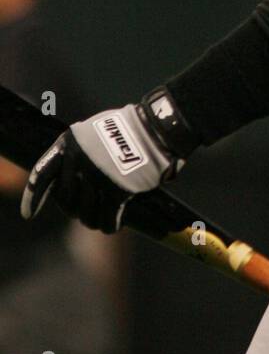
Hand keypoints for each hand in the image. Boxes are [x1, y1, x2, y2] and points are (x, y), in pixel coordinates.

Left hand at [20, 87, 195, 233]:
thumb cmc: (131, 128)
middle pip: (67, 200)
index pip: (43, 176)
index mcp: (69, 145)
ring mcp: (96, 177)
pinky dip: (109, 225)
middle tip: (87, 212)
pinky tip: (113, 225)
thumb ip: (79, 153)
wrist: (156, 128)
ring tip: (101, 219)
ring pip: (86, 214)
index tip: (28, 214)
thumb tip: (73, 180)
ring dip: (93, 220)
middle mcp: (77, 162)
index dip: (33, 197)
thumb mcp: (93, 131)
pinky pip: (107, 218)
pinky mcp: (116, 191)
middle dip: (75, 210)